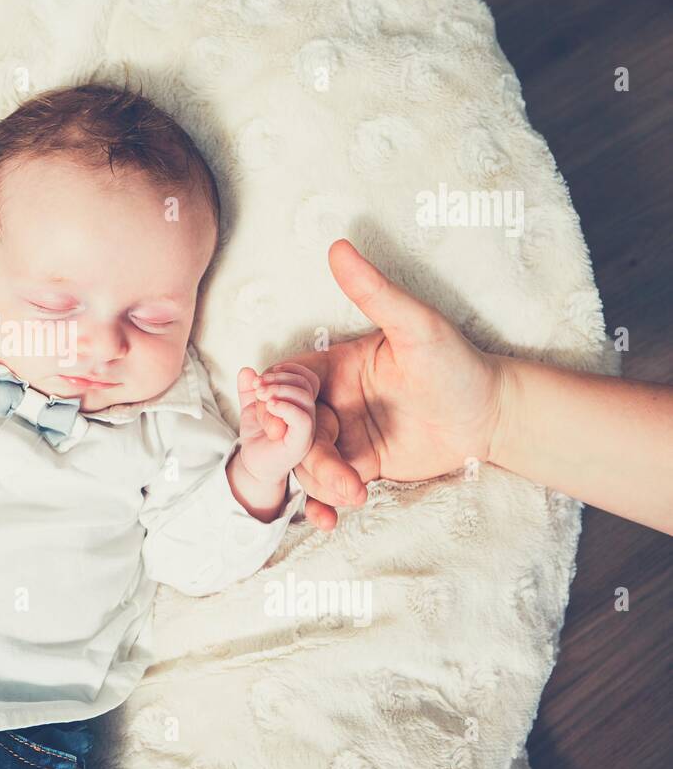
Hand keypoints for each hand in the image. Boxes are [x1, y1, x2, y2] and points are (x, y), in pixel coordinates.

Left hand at [236, 362, 317, 482]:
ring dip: (279, 390)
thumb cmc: (258, 436)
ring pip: (304, 398)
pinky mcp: (300, 442)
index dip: (286, 370)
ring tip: (260, 395)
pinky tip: (269, 406)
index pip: (305, 377)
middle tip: (257, 386)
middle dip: (278, 380)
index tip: (262, 376)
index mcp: (300, 403)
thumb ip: (249, 390)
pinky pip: (302, 419)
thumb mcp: (251, 407)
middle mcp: (308, 414)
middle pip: (304, 385)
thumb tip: (246, 371)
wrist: (254, 463)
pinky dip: (285, 407)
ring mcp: (307, 429)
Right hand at [286, 239, 507, 530]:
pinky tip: (327, 521)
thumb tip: (338, 247)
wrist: (494, 416)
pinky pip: (327, 487)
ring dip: (319, 481)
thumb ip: (374, 292)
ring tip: (352, 490)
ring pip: (305, 461)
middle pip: (288, 428)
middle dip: (300, 450)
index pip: (285, 382)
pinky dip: (321, 505)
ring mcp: (341, 436)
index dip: (275, 400)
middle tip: (328, 465)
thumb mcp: (415, 326)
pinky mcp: (357, 467)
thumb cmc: (458, 363)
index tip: (282, 416)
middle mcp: (329, 401)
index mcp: (331, 366)